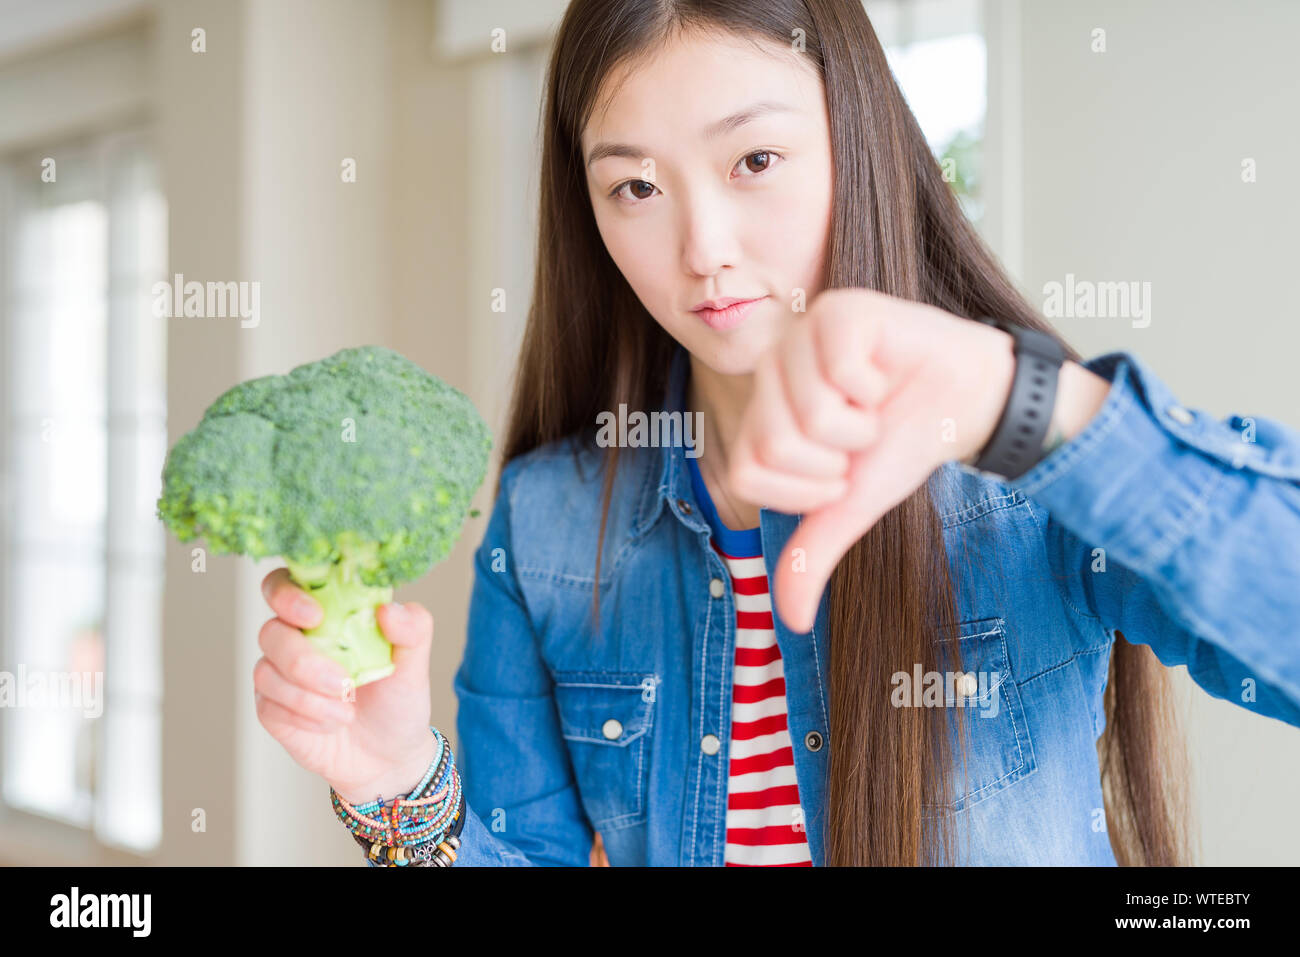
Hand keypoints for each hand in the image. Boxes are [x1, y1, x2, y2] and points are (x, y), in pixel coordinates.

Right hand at [254, 567, 436, 802]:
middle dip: (301, 658)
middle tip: (341, 681)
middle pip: (271, 631)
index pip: (288, 584)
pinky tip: (331, 724)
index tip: (313, 615)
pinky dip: (304, 717)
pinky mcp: (272, 709)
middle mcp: (297, 639)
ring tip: (348, 713)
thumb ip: (413, 630)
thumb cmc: (398, 701)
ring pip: (267, 672)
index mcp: (329, 615)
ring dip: (308, 697)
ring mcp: (279, 674)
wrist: (389, 757)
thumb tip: (389, 609)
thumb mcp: (415, 665)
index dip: (288, 592)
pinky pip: (269, 705)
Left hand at [726, 288, 1016, 632]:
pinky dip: (874, 388)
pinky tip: (884, 373)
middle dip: (837, 460)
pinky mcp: (840, 309)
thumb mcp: (853, 506)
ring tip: (875, 405)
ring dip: (860, 426)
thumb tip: (791, 620)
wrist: (970, 403)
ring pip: (807, 413)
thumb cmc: (903, 444)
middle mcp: (770, 369)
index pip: (748, 473)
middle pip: (774, 445)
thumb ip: (813, 554)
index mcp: (761, 413)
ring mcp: (801, 333)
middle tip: (862, 436)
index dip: (805, 489)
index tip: (841, 471)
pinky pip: (838, 370)